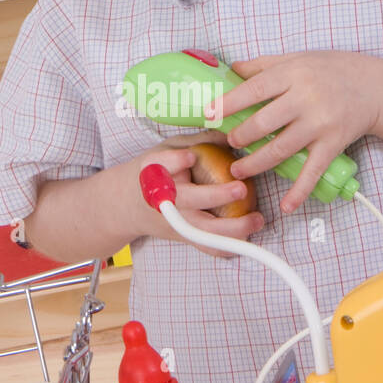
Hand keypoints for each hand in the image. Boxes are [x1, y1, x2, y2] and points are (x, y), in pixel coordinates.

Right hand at [130, 139, 264, 258]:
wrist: (126, 205)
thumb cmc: (154, 171)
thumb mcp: (168, 148)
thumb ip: (199, 140)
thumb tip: (232, 133)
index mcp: (156, 171)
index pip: (163, 165)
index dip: (176, 161)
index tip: (190, 157)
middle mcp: (164, 198)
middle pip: (188, 200)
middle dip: (215, 196)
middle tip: (241, 188)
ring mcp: (175, 221)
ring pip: (202, 231)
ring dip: (231, 229)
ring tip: (257, 219)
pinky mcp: (183, 236)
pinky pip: (206, 248)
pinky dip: (227, 248)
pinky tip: (249, 238)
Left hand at [204, 51, 382, 213]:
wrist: (374, 88)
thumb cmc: (331, 70)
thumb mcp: (297, 58)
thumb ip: (263, 65)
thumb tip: (230, 70)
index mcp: (294, 74)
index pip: (255, 89)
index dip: (229, 102)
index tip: (209, 113)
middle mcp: (306, 99)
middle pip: (264, 123)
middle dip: (241, 136)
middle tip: (230, 143)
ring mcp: (320, 124)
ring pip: (281, 149)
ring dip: (256, 163)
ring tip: (238, 170)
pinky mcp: (332, 144)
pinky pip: (312, 171)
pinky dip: (299, 191)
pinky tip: (286, 206)